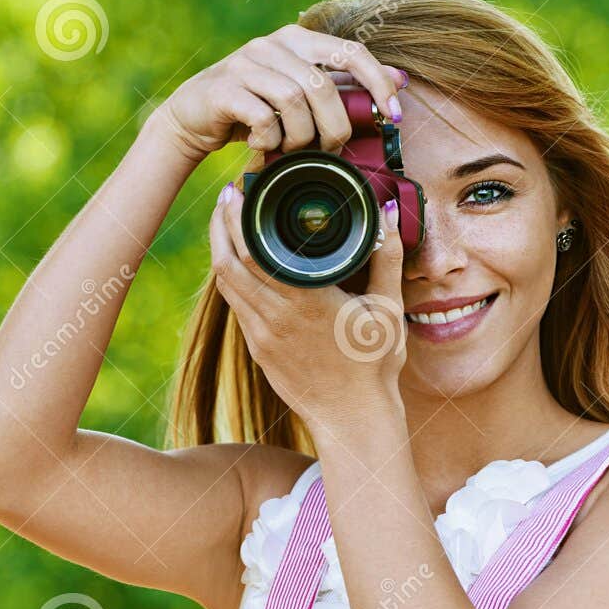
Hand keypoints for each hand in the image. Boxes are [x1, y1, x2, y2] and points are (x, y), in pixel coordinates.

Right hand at [153, 24, 407, 164]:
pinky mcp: (224, 89)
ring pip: (294, 102)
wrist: (192, 118)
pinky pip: (262, 118)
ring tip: (290, 150)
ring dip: (299, 137)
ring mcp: (246, 63)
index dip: (378, 83)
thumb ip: (342, 86)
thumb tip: (400, 79)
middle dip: (334, 126)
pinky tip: (262, 148)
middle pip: (323, 86)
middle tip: (328, 150)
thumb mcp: (299, 93)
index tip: (393, 115)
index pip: (352, 52)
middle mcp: (273, 44)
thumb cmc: (253, 109)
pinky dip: (269, 141)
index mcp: (298, 40)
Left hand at [209, 181, 407, 438]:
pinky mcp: (257, 350)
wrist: (352, 419)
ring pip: (226, 284)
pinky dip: (232, 279)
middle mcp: (275, 316)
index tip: (240, 190)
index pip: (253, 250)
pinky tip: (240, 264)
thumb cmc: (374, 366)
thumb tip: (387, 214)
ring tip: (226, 222)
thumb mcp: (388, 309)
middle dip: (221, 224)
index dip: (237, 217)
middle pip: (228, 262)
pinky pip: (236, 306)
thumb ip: (387, 257)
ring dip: (221, 250)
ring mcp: (261, 336)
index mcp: (304, 300)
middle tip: (227, 196)